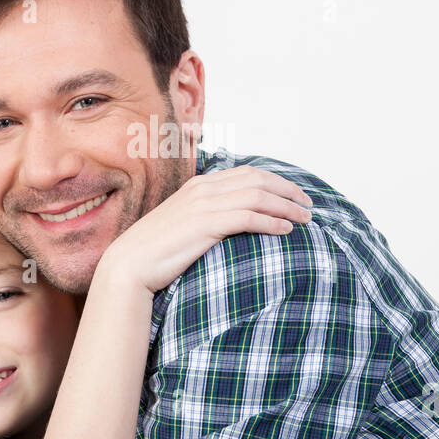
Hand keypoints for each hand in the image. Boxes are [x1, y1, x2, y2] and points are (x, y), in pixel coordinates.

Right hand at [96, 165, 313, 295]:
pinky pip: (247, 217)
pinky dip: (271, 221)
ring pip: (258, 196)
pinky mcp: (205, 225)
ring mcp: (204, 205)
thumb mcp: (185, 226)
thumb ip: (209, 217)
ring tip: (305, 219)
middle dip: (289, 191)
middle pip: (259, 180)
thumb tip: (235, 224)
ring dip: (286, 206)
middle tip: (309, 207)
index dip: (278, 181)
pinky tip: (285, 231)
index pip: (248, 173)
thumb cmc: (158, 252)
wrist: (130, 265)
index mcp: (200, 185)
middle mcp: (204, 189)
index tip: (296, 196)